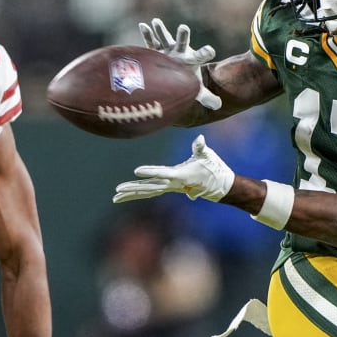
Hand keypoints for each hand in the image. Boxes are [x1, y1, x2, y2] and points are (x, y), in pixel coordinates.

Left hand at [113, 134, 235, 202]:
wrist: (220, 185)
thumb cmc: (214, 168)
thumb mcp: (207, 155)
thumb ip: (200, 147)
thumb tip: (200, 139)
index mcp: (180, 175)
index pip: (162, 173)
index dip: (150, 171)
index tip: (136, 171)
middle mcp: (173, 184)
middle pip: (149, 187)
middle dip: (133, 189)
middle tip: (116, 191)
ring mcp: (170, 187)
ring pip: (148, 191)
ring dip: (131, 194)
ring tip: (115, 197)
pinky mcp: (169, 187)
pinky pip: (151, 191)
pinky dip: (139, 193)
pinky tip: (127, 194)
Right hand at [139, 17, 221, 109]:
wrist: (177, 74)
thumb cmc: (186, 81)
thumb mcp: (197, 90)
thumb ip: (207, 97)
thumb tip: (218, 105)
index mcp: (192, 60)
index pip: (201, 56)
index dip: (205, 53)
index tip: (210, 50)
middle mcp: (181, 52)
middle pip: (182, 43)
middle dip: (183, 36)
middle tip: (183, 27)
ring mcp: (169, 50)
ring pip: (165, 38)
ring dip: (161, 30)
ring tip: (156, 21)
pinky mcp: (158, 51)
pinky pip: (151, 42)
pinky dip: (147, 34)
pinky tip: (142, 25)